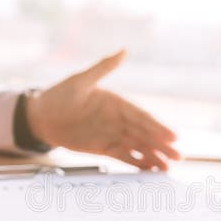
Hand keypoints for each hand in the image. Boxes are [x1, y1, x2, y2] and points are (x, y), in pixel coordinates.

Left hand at [26, 50, 180, 169]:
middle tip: (179, 157)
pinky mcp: (105, 147)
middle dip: (162, 146)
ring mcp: (113, 134)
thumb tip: (124, 50)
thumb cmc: (59, 95)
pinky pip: (125, 157)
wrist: (41, 116)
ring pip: (139, 147)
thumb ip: (103, 67)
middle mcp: (119, 119)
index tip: (173, 138)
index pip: (142, 117)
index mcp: (118, 102)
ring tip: (168, 169)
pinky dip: (138, 163)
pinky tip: (151, 170)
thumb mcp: (80, 80)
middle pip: (145, 135)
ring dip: (154, 157)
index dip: (158, 128)